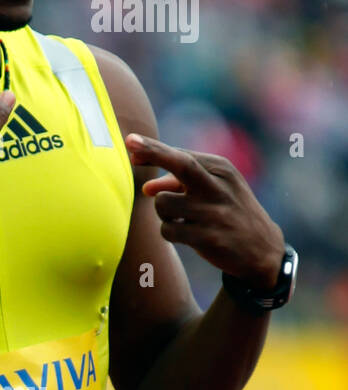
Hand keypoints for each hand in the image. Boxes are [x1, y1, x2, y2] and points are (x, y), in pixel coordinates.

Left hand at [126, 133, 284, 287]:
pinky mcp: (208, 237)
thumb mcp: (212, 189)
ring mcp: (214, 212)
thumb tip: (146, 187)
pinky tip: (188, 234)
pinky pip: (167, 230)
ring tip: (183, 218)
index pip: (181, 155)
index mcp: (222, 170)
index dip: (152, 149)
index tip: (130, 140)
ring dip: (163, 212)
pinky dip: (169, 232)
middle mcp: (219, 187)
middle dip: (152, 152)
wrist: (262, 249)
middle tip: (128, 141)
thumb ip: (178, 182)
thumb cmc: (227, 212)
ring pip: (162, 203)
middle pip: (180, 164)